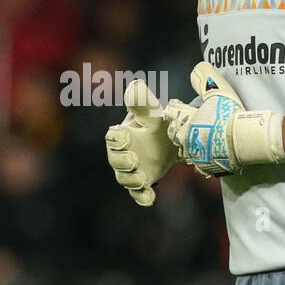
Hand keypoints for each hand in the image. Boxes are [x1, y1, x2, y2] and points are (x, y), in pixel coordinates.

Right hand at [104, 78, 178, 205]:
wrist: (170, 139)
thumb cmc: (155, 122)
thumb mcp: (152, 111)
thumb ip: (142, 101)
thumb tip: (135, 85)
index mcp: (122, 134)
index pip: (113, 137)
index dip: (117, 138)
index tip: (124, 135)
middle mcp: (122, 154)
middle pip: (116, 160)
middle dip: (122, 161)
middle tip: (133, 160)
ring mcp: (131, 170)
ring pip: (125, 178)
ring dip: (131, 180)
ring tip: (142, 179)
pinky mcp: (143, 183)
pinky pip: (139, 193)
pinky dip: (143, 197)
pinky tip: (150, 199)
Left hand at [162, 62, 284, 176]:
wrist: (243, 140)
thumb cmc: (228, 115)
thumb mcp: (217, 91)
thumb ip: (206, 79)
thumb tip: (197, 68)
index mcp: (186, 122)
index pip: (173, 112)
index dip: (175, 107)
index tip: (176, 105)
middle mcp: (187, 140)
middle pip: (176, 134)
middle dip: (179, 129)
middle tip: (186, 125)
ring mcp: (196, 156)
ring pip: (187, 151)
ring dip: (191, 146)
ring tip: (198, 142)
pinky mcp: (206, 167)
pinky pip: (200, 165)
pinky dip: (203, 160)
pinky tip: (208, 157)